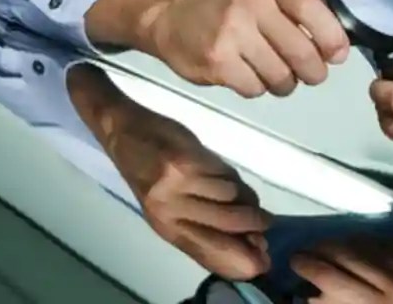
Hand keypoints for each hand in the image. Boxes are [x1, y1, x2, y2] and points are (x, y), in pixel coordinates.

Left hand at [100, 90, 273, 278]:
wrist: (124, 133)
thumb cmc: (152, 172)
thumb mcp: (171, 206)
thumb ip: (206, 223)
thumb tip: (251, 240)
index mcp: (167, 227)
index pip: (208, 251)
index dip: (238, 258)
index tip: (262, 260)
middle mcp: (170, 212)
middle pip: (228, 224)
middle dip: (254, 225)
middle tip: (267, 223)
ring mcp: (177, 188)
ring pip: (231, 197)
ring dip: (245, 196)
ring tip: (242, 192)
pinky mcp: (184, 164)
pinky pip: (225, 175)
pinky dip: (233, 175)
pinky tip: (226, 173)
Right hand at [144, 0, 350, 97]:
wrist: (172, 17)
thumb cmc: (231, 8)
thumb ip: (302, 13)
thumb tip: (339, 46)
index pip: (312, 10)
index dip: (332, 37)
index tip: (338, 55)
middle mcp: (251, 5)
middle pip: (302, 53)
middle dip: (314, 72)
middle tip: (311, 74)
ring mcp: (231, 34)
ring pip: (282, 77)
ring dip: (286, 83)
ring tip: (275, 74)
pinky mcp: (217, 62)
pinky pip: (256, 89)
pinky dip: (258, 88)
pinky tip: (249, 75)